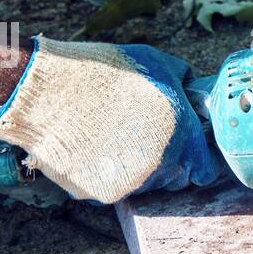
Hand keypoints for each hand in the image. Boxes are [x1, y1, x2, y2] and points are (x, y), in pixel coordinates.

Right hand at [0, 37, 220, 203]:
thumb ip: (184, 81)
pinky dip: (111, 176)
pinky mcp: (106, 193)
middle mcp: (162, 161)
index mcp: (181, 130)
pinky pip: (119, 189)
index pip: (205, 168)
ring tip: (116, 139)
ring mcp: (134, 181)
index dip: (197, 160)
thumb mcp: (154, 60)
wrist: (47, 92)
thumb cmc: (101, 71)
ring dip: (141, 170)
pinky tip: (96, 150)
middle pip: (177, 179)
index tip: (187, 153)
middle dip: (169, 164)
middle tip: (145, 140)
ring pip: (149, 186)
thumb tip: (194, 92)